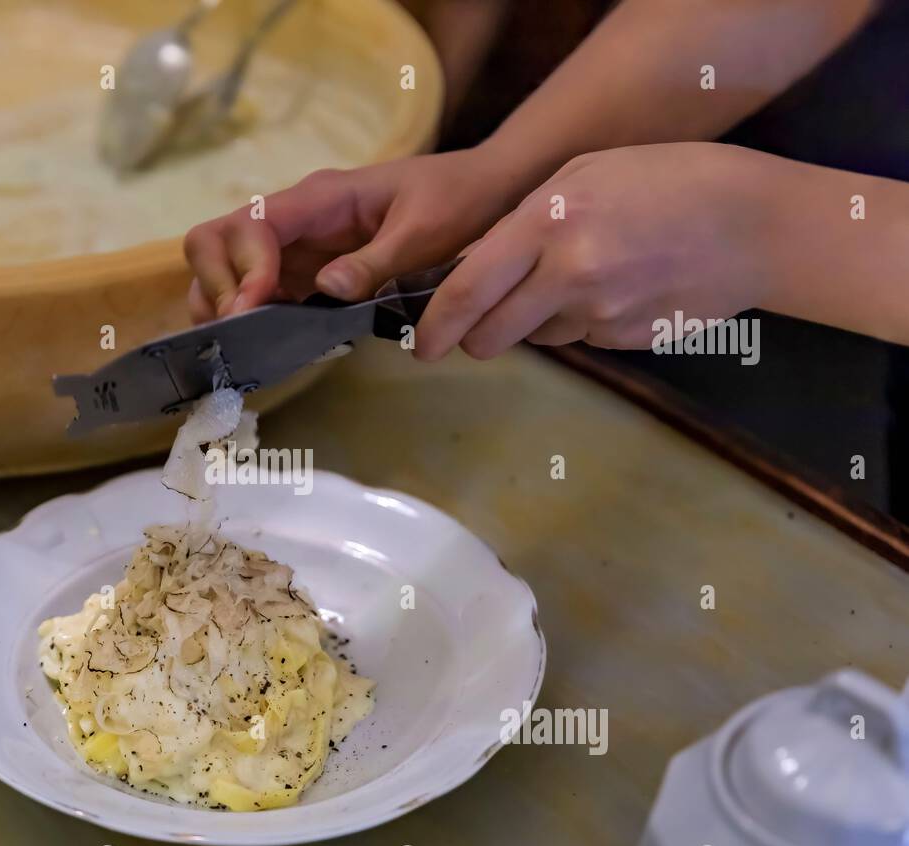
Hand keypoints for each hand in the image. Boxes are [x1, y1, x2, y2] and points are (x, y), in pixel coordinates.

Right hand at [182, 147, 521, 322]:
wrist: (483, 192)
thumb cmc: (458, 200)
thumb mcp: (426, 230)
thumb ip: (378, 261)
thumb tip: (327, 289)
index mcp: (321, 198)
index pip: (250, 224)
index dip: (243, 268)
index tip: (256, 309)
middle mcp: (297, 220)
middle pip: (216, 241)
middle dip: (216, 286)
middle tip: (243, 331)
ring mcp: (298, 248)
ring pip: (228, 270)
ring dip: (225, 305)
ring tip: (247, 345)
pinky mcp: (308, 274)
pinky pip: (260, 293)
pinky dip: (250, 319)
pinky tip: (269, 346)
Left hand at [415, 142, 780, 358]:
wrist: (752, 223)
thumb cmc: (664, 181)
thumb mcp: (583, 175)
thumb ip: (522, 221)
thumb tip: (471, 269)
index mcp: (549, 223)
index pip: (468, 291)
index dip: (435, 325)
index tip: (421, 342)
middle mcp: (570, 275)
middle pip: (490, 336)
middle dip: (473, 338)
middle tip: (475, 329)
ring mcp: (600, 315)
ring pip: (537, 338)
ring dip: (535, 322)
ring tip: (578, 279)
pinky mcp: (625, 341)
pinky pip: (580, 340)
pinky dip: (581, 323)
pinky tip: (616, 288)